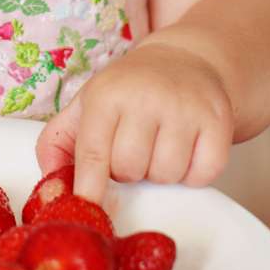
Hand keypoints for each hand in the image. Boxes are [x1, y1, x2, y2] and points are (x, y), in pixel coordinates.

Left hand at [34, 41, 234, 203]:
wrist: (187, 59)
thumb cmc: (130, 91)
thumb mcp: (87, 105)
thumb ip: (58, 145)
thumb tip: (51, 192)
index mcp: (107, 95)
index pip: (93, 153)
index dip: (89, 188)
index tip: (87, 210)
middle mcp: (146, 97)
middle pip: (130, 171)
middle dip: (128, 172)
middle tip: (134, 150)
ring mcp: (185, 108)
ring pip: (166, 176)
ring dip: (160, 173)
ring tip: (159, 146)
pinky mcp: (218, 121)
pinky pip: (203, 175)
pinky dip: (193, 173)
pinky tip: (186, 149)